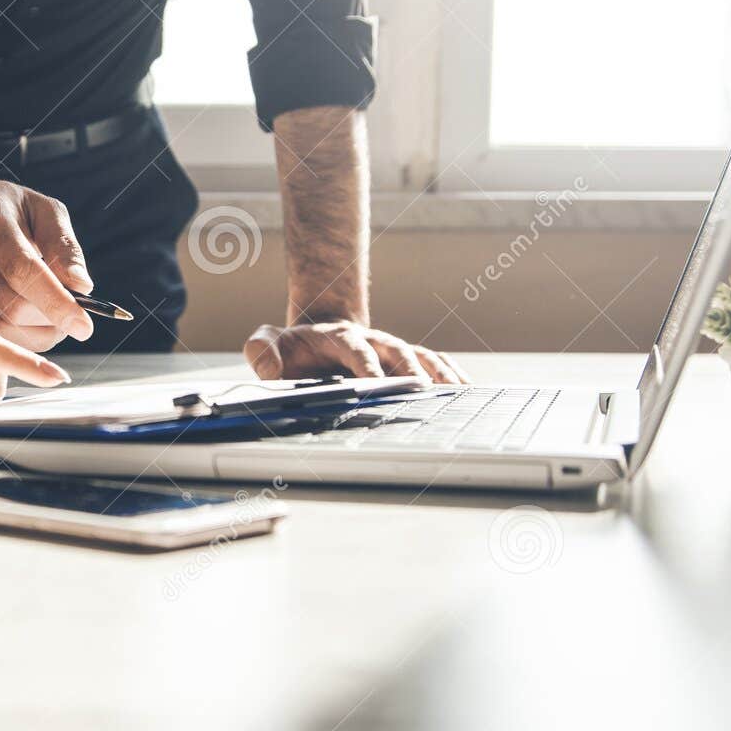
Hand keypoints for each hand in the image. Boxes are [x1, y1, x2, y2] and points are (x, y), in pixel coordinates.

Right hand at [0, 178, 95, 350]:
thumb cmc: (5, 210)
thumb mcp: (41, 210)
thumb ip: (64, 245)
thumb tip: (82, 288)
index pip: (22, 270)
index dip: (55, 302)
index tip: (84, 327)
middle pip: (12, 306)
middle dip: (49, 318)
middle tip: (69, 315)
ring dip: (34, 333)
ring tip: (47, 315)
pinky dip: (12, 341)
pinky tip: (23, 323)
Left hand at [243, 321, 469, 384]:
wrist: (317, 336)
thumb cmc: (292, 347)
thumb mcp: (269, 343)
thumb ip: (262, 350)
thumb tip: (271, 370)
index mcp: (340, 338)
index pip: (355, 348)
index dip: (364, 363)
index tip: (373, 382)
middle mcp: (373, 342)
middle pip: (397, 351)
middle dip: (410, 370)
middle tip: (424, 392)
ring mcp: (392, 351)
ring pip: (422, 357)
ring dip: (440, 375)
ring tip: (459, 394)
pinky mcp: (406, 362)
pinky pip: (435, 364)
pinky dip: (451, 375)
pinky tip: (467, 392)